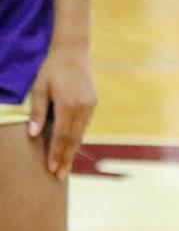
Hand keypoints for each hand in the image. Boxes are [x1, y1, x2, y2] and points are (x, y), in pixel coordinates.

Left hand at [25, 44, 94, 179]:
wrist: (73, 53)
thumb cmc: (52, 70)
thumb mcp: (39, 89)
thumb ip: (37, 112)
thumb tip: (33, 135)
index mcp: (68, 105)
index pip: (61, 136)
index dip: (56, 154)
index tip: (51, 169)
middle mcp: (82, 108)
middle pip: (73, 139)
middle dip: (66, 159)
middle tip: (60, 176)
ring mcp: (90, 106)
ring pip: (80, 134)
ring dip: (72, 151)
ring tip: (66, 167)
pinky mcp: (93, 103)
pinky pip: (84, 126)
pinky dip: (77, 139)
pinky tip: (72, 147)